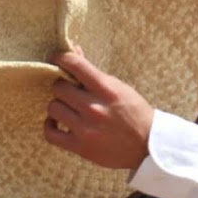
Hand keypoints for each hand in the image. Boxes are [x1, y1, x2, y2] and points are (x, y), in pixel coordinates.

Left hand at [43, 46, 156, 170]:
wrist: (147, 146)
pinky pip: (50, 133)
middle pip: (59, 87)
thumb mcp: (118, 88)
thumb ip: (93, 73)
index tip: (57, 59)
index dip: (60, 58)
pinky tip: (57, 122)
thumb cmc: (134, 113)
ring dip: (58, 106)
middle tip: (69, 91)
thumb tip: (73, 50)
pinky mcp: (80, 147)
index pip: (74, 64)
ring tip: (67, 108)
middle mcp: (94, 108)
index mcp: (106, 89)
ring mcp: (85, 128)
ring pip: (53, 107)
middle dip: (62, 86)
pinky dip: (50, 126)